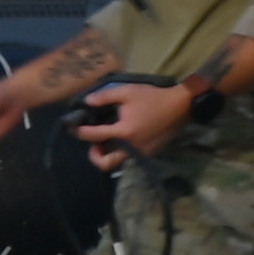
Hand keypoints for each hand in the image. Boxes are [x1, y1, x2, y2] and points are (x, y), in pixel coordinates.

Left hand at [75, 77, 201, 170]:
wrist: (179, 107)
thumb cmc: (153, 98)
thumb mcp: (127, 91)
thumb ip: (105, 97)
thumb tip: (87, 102)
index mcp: (124, 132)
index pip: (95, 136)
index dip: (81, 132)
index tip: (74, 128)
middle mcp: (131, 147)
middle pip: (106, 163)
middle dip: (95, 156)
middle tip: (93, 144)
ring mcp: (141, 153)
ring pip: (118, 163)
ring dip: (108, 155)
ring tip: (105, 141)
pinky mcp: (149, 154)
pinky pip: (129, 158)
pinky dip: (120, 152)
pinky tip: (121, 138)